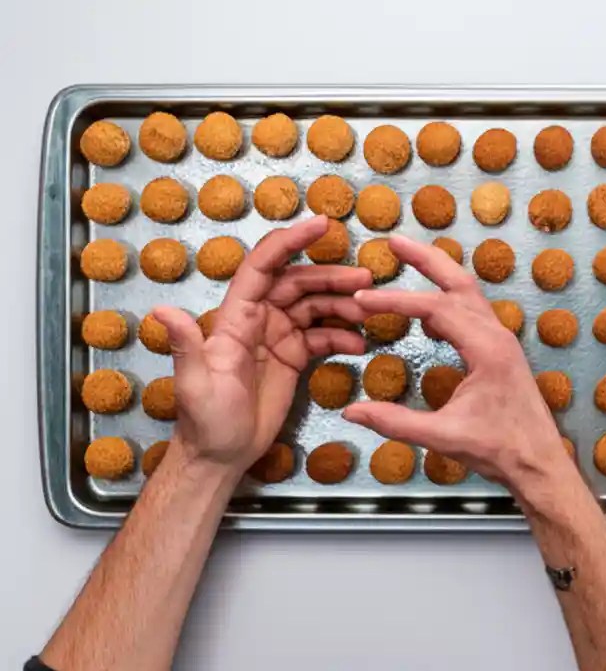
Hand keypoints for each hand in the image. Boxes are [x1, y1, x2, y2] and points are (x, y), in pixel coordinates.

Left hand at [152, 216, 372, 474]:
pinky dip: (342, 336)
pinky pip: (322, 336)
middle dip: (331, 276)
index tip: (322, 225)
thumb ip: (185, 346)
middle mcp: (258, 320)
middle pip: (298, 283)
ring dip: (343, 304)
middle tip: (366, 280)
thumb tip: (162, 312)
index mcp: (235, 318)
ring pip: (314, 306)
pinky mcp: (293, 358)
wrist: (220, 455)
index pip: (264, 267)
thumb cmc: (204, 421)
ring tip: (370, 311)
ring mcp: (277, 337)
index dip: (290, 242)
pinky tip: (359, 345)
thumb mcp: (194, 385)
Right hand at [342, 236, 574, 497]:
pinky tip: (428, 309)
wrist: (540, 462)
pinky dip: (449, 300)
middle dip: (426, 259)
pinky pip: (473, 313)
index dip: (397, 300)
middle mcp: (497, 336)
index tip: (363, 299)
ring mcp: (502, 341)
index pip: (437, 308)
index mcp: (487, 349)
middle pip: (460, 283)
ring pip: (469, 294)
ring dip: (439, 275)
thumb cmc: (500, 450)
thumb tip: (352, 411)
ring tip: (408, 260)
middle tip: (394, 240)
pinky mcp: (501, 351)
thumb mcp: (443, 437)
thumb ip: (396, 422)